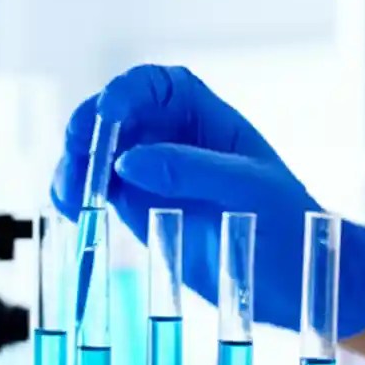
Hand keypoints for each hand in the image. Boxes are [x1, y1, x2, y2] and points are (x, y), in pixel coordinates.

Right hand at [52, 64, 364, 336]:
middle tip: (76, 151)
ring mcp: (151, 176)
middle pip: (115, 117)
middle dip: (89, 128)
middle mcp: (172, 140)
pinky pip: (96, 194)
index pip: (157, 86)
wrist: (295, 279)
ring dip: (75, 165)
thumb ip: (191, 170)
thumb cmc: (288, 222)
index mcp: (205, 119)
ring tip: (70, 191)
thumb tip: (129, 161)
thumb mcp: (248, 190)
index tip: (110, 114)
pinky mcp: (138, 211)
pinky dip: (76, 196)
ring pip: (97, 156)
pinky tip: (70, 208)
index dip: (128, 92)